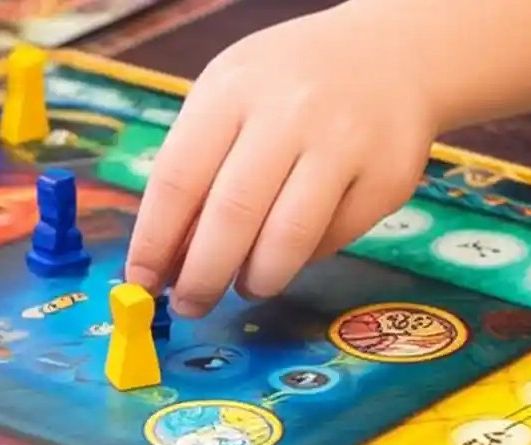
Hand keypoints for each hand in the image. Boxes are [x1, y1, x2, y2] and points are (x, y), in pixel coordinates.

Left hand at [125, 1, 436, 316]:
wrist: (390, 53)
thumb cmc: (288, 85)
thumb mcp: (228, 99)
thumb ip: (196, 169)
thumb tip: (167, 259)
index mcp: (233, 89)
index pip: (179, 180)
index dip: (154, 242)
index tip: (141, 283)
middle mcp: (290, 112)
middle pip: (232, 217)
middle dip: (202, 277)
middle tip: (190, 305)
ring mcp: (345, 144)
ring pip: (287, 241)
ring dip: (256, 281)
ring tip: (245, 286)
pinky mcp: (387, 178)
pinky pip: (332, 240)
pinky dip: (304, 259)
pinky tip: (294, 250)